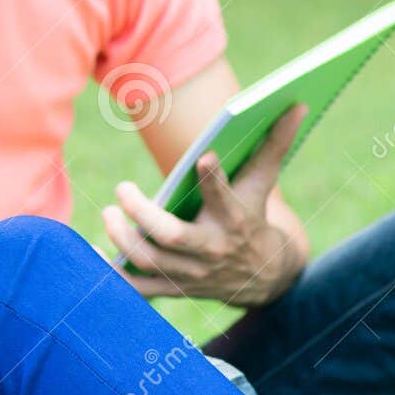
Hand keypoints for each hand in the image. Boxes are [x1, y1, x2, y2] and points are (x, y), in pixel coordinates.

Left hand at [103, 103, 308, 305]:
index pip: (224, 198)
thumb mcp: (262, 183)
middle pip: (171, 235)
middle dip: (142, 213)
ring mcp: (192, 274)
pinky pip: (139, 289)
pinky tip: (97, 252)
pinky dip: (115, 273)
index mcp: (234, 219)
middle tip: (122, 189)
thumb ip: (273, 145)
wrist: (265, 277)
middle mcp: (212, 250)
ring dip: (123, 238)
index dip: (214, 179)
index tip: (204, 157)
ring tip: (110, 214)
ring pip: (150, 261)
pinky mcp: (175, 290)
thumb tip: (296, 104)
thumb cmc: (253, 214)